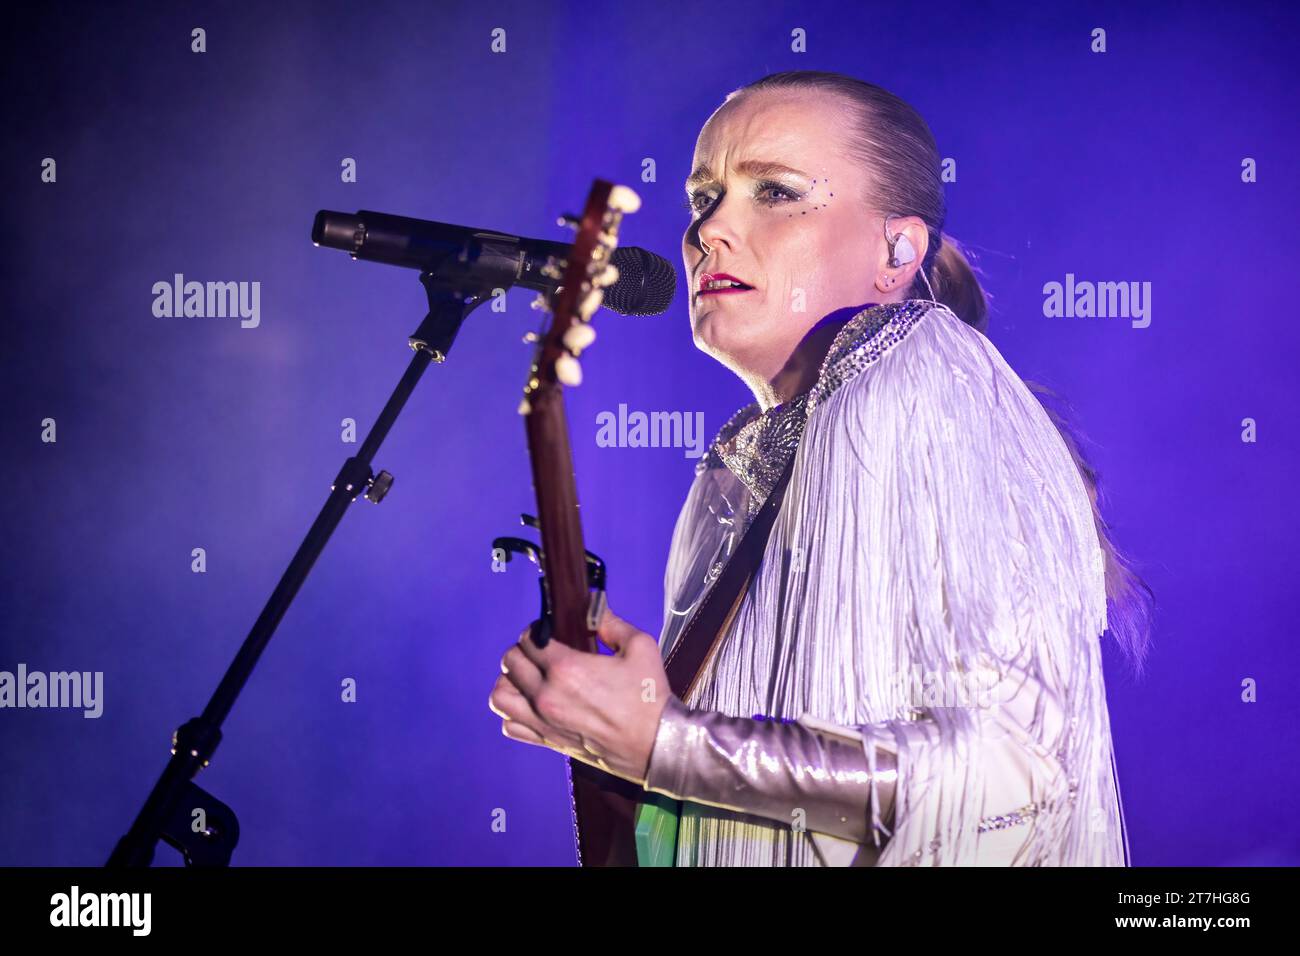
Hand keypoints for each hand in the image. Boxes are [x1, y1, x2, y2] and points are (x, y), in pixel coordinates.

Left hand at [488, 606, 670, 785]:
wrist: (656, 744)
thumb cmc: (650, 696)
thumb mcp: (639, 647)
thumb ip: (612, 623)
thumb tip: (595, 606)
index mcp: (567, 668)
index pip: (529, 639)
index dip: (537, 630)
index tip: (549, 631)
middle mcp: (547, 695)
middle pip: (510, 662)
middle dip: (522, 651)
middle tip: (540, 651)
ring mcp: (544, 721)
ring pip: (499, 696)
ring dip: (509, 681)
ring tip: (528, 677)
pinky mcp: (547, 741)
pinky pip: (509, 726)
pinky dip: (512, 713)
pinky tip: (530, 704)